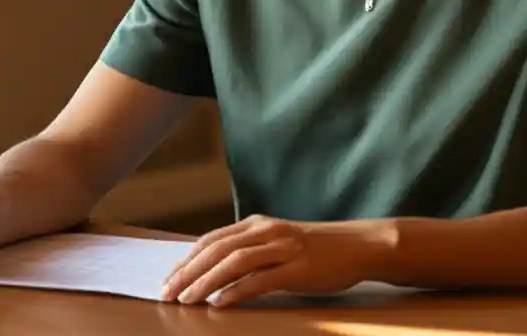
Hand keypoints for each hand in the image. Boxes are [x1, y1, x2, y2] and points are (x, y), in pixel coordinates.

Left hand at [160, 214, 383, 307]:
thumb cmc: (315, 250)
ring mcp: (283, 248)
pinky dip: (237, 291)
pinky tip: (221, 302)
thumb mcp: (277, 243)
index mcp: (257, 225)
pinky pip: (261, 279)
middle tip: (168, 293)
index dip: (186, 260)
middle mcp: (266, 232)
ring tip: (187, 299)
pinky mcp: (298, 268)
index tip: (168, 279)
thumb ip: (249, 252)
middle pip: (216, 250)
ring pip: (234, 262)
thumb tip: (213, 273)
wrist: (358, 246)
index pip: (211, 240)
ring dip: (206, 282)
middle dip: (188, 272)